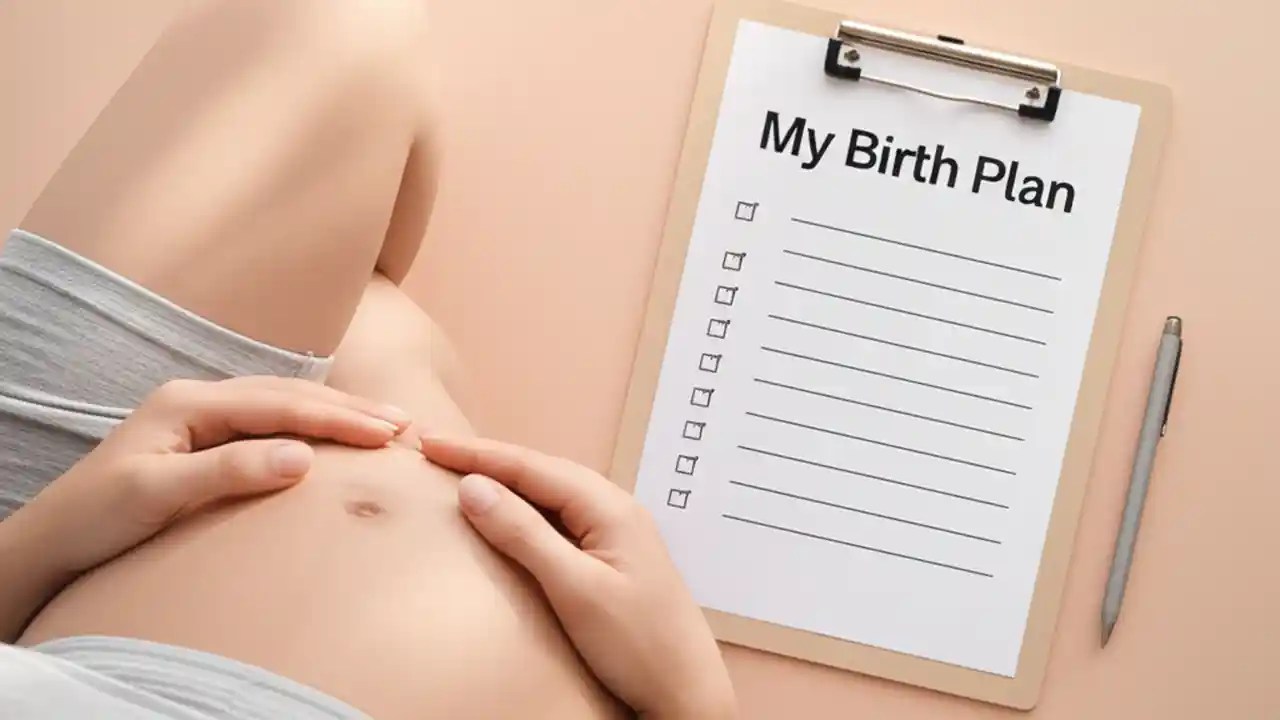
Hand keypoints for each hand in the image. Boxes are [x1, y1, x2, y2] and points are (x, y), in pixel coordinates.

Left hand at [15, 376, 410, 577]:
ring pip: (283, 403)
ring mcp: (201, 415)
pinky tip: (335, 433)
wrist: (53, 539)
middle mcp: (197, 398)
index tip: (386, 433)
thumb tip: (301, 456)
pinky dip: (312, 423)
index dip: (336, 417)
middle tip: (404, 424)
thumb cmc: (98, 518)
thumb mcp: (160, 494)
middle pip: (288, 395)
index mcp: (188, 402)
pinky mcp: (205, 438)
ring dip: (335, 412)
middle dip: (349, 408)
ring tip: (384, 424)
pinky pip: (271, 420)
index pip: (279, 404)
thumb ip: (229, 471)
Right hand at [420, 435, 736, 719]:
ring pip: (551, 493)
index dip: (477, 453)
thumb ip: (524, 535)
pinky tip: (507, 514)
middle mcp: (615, 510)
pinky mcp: (612, 559)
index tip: (430, 443)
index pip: (531, 466)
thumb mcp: (574, 589)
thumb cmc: (639, 645)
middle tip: (436, 450)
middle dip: (488, 458)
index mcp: (609, 507)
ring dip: (506, 481)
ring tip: (462, 471)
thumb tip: (474, 486)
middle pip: (541, 471)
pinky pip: (560, 519)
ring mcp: (616, 534)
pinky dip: (525, 510)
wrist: (687, 694)